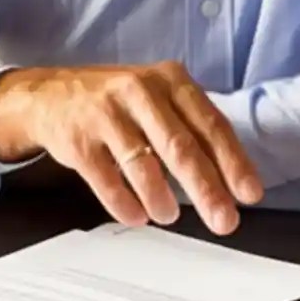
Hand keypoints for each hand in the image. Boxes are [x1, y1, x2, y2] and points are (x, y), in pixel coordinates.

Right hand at [0, 61, 263, 234]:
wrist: (49, 95)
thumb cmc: (117, 101)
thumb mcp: (159, 98)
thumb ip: (192, 128)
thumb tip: (229, 175)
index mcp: (170, 80)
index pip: (211, 124)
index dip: (233, 162)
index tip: (249, 194)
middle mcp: (140, 91)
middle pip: (181, 147)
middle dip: (207, 189)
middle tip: (224, 219)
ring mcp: (106, 113)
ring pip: (144, 165)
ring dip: (162, 198)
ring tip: (170, 215)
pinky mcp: (78, 139)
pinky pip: (107, 180)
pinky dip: (125, 204)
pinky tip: (137, 215)